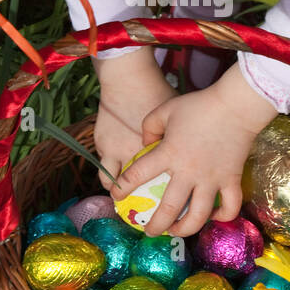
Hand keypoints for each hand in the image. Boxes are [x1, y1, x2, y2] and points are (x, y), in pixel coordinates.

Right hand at [93, 46, 177, 191]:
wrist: (130, 80)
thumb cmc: (159, 93)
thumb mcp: (177, 117)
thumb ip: (179, 138)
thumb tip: (187, 151)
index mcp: (160, 153)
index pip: (163, 184)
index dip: (165, 199)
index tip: (166, 205)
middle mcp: (136, 157)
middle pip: (135, 191)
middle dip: (136, 204)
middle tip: (141, 209)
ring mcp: (116, 153)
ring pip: (110, 182)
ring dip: (115, 189)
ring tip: (119, 193)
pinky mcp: (102, 145)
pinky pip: (103, 167)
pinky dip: (108, 171)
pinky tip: (113, 172)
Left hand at [108, 62, 277, 238]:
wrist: (236, 106)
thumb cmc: (199, 106)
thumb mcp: (166, 110)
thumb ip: (149, 126)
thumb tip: (145, 144)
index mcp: (169, 154)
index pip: (138, 175)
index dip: (123, 188)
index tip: (117, 196)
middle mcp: (188, 172)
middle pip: (169, 209)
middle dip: (156, 226)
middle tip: (149, 232)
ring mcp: (211, 179)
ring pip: (198, 216)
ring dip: (185, 229)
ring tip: (177, 231)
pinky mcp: (231, 180)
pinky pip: (229, 206)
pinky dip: (222, 216)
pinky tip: (213, 216)